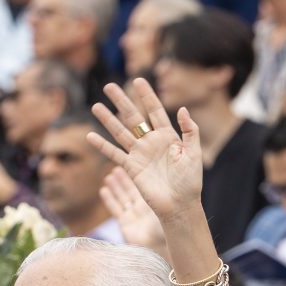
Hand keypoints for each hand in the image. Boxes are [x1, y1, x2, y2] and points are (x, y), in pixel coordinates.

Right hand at [89, 79, 203, 219]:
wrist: (180, 205)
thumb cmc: (191, 182)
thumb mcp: (194, 154)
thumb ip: (190, 131)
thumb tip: (182, 108)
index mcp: (168, 137)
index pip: (155, 111)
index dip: (147, 96)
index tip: (139, 80)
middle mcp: (151, 143)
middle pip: (133, 117)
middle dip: (121, 101)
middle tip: (108, 86)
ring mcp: (140, 154)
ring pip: (120, 132)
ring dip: (108, 120)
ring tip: (95, 105)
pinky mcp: (132, 168)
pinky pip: (114, 154)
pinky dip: (102, 146)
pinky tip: (90, 135)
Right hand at [101, 167, 167, 253]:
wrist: (163, 246)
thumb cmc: (171, 224)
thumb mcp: (171, 199)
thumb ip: (169, 183)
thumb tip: (173, 164)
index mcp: (158, 198)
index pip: (148, 181)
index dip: (141, 172)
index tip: (135, 163)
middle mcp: (145, 206)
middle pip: (133, 187)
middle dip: (125, 177)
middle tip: (118, 164)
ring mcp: (135, 215)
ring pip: (123, 196)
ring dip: (116, 186)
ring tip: (109, 175)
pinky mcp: (126, 223)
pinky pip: (116, 208)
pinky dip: (109, 199)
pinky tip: (103, 190)